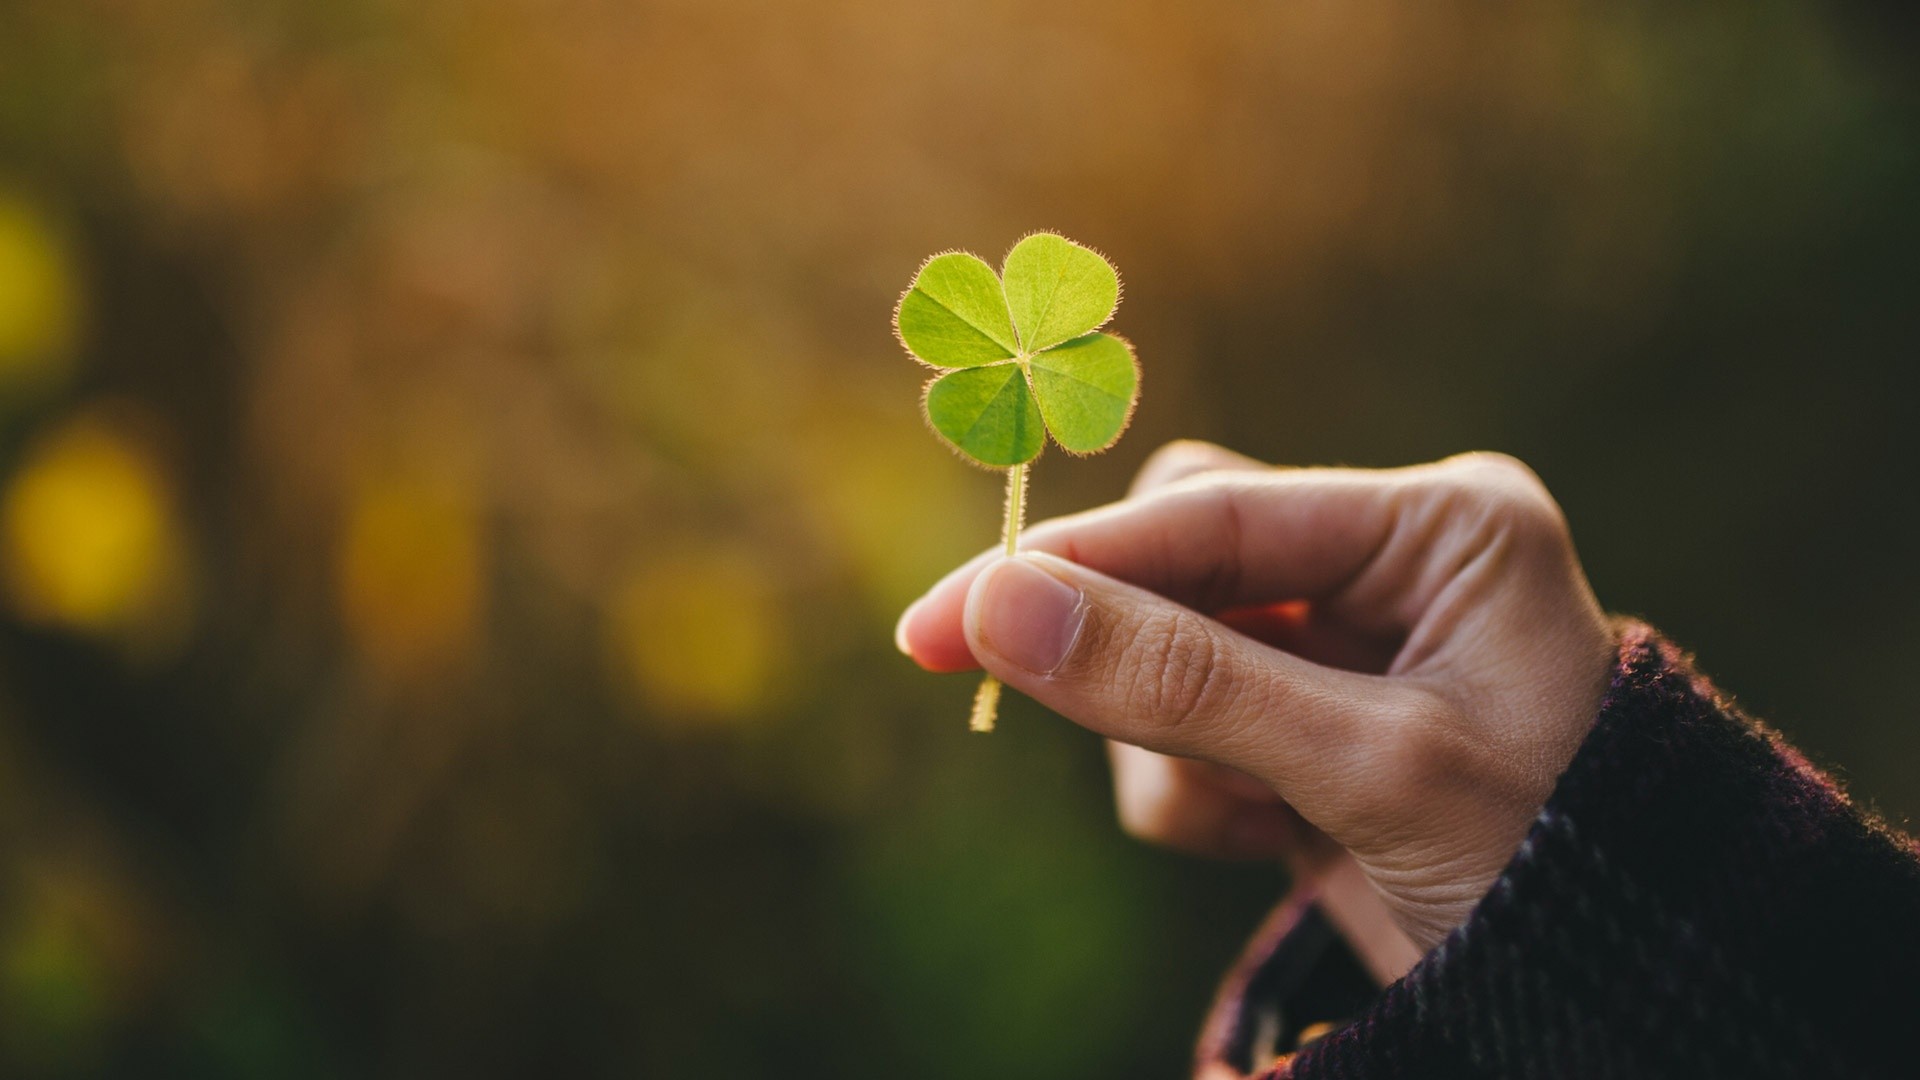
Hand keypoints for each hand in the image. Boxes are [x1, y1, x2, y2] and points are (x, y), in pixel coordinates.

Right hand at [896, 443, 1616, 954]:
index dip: (1070, 566)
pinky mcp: (1308, 729)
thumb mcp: (1366, 766)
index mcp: (1438, 527)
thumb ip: (1181, 682)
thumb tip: (995, 608)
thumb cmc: (1551, 867)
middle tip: (1038, 701)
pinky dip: (1192, 792)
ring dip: (1169, 748)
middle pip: (1174, 562)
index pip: (1213, 513)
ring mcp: (1345, 651)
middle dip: (1128, 653)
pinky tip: (1267, 839)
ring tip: (1248, 820)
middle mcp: (1390, 566)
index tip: (945, 620)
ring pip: (1164, 652)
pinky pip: (1185, 728)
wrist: (1627, 1006)